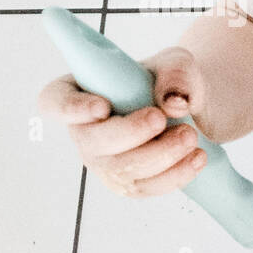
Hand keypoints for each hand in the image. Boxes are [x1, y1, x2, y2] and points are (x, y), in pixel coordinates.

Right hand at [37, 47, 209, 197]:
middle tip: (163, 118)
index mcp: (80, 91)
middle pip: (93, 143)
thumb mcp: (178, 64)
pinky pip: (145, 188)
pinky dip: (175, 176)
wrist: (193, 110)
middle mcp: (83, 131)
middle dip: (131, 134)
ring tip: (191, 136)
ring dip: (160, 156)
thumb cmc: (171, 82)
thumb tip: (174, 104)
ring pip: (122, 171)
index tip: (102, 106)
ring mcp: (104, 161)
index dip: (71, 108)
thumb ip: (176, 76)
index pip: (55, 102)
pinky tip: (197, 157)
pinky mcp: (128, 183)